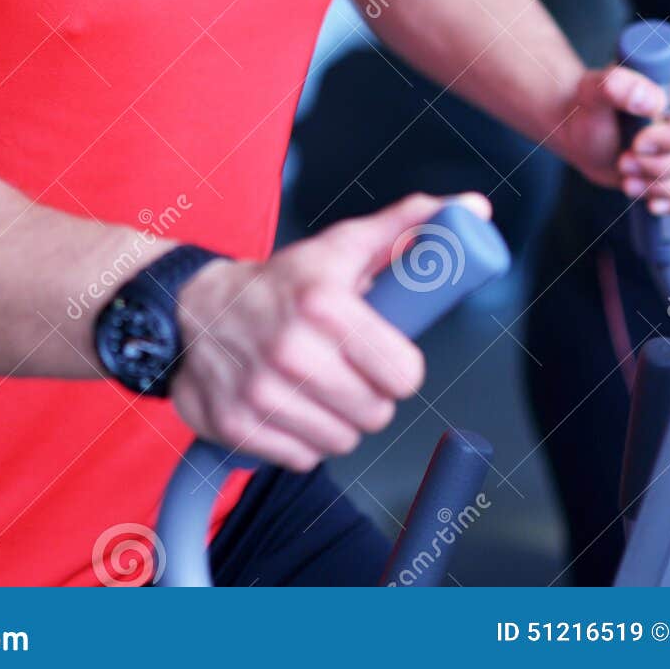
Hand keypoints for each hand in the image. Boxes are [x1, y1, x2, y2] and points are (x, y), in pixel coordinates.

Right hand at [171, 191, 492, 471]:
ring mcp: (260, 393)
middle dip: (369, 394)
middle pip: (376, 414)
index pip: (405, 375)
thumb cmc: (283, 281)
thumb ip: (410, 228)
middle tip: (346, 366)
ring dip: (336, 419)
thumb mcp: (343, 247)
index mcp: (324, 302)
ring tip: (314, 382)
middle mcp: (290, 351)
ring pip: (342, 442)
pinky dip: (301, 439)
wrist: (193, 308)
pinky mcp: (237, 427)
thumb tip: (476, 210)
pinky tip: (287, 402)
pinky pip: (303, 459)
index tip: (383, 352)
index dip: (400, 366)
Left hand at [556, 50, 669, 213]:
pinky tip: (651, 203)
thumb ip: (615, 84)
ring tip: (626, 181)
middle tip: (624, 164)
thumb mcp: (593, 92)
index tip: (639, 144)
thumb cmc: (590, 107)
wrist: (586, 136)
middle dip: (664, 164)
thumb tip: (651, 100)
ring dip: (664, 184)